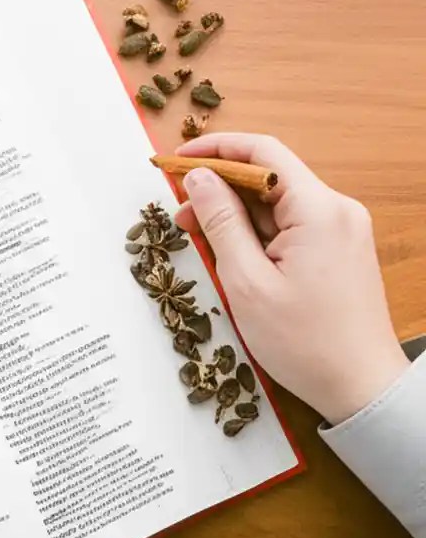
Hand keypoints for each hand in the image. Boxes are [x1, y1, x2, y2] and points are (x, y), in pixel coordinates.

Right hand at [173, 133, 408, 424]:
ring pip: (276, 203)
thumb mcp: (246, 281)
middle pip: (268, 176)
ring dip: (234, 213)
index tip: (176, 162)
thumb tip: (199, 177)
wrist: (361, 387)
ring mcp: (341, 230)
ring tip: (198, 238)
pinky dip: (255, 232)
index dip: (214, 150)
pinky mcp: (338, 249)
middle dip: (219, 187)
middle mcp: (337, 210)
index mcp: (319, 210)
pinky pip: (289, 225)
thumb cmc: (305, 342)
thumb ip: (220, 221)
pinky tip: (230, 252)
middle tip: (179, 212)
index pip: (262, 152)